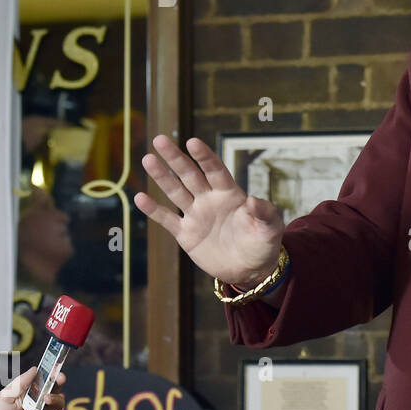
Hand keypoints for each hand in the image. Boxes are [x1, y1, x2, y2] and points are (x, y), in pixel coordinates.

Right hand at [134, 134, 284, 287]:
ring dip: (162, 176)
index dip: (204, 157)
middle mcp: (210, 200)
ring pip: (175, 191)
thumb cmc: (263, 244)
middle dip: (176, 158)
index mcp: (230, 194)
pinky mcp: (186, 234)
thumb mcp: (270, 228)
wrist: (250, 270)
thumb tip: (253, 199)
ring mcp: (196, 215)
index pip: (215, 170)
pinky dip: (154, 210)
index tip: (192, 142)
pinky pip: (167, 219)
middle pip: (190, 175)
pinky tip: (139, 197)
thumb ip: (264, 212)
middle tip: (160, 140)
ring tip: (148, 159)